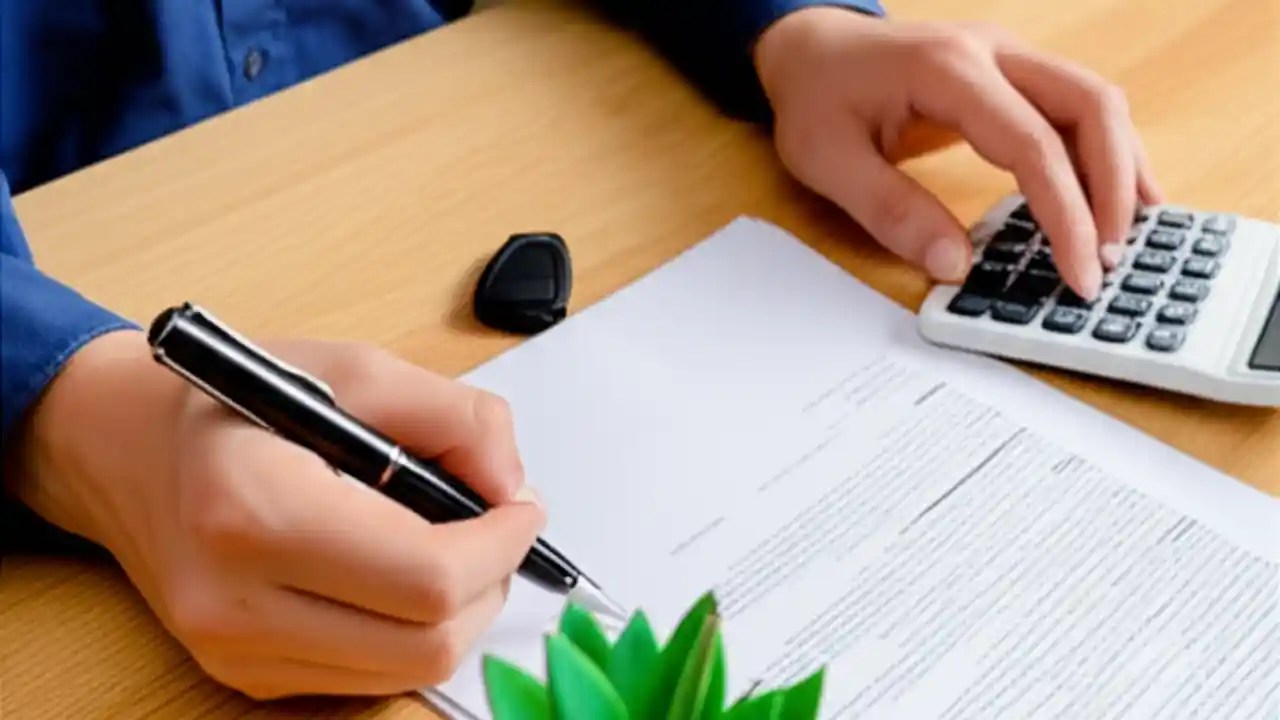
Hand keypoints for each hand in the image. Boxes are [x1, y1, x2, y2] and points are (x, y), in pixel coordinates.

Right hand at [7, 330, 543, 699]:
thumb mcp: (354, 370)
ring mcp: (235, 651)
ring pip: (407, 670)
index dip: (500, 545)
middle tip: (496, 529)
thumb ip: (455, 418)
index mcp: (256, 512)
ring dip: (457, 611)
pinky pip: (368, 676)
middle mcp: (235, 601)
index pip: (426, 576)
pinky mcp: (245, 675)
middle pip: (428, 641)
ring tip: (452, 546)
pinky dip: (409, 630)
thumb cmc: (236, 403)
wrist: (127, 450)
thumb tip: (512, 487)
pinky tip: (398, 575)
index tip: (521, 507)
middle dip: (490, 583)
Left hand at [754, 9, 1163, 298]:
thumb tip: (954, 266)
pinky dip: (1103, 151)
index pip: (1032, 143)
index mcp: (946, 69)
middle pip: (1090, 106)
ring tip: (1125, 235)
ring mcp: (1009, 55)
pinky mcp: (1013, 72)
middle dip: (1113, 187)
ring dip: (1120, 167)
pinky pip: (1077, 106)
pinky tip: (1113, 196)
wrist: (810, 47)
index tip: (1080, 272)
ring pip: (1095, 101)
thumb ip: (889, 211)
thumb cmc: (815, 97)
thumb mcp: (827, 161)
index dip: (1065, 213)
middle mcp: (992, 50)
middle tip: (1110, 259)